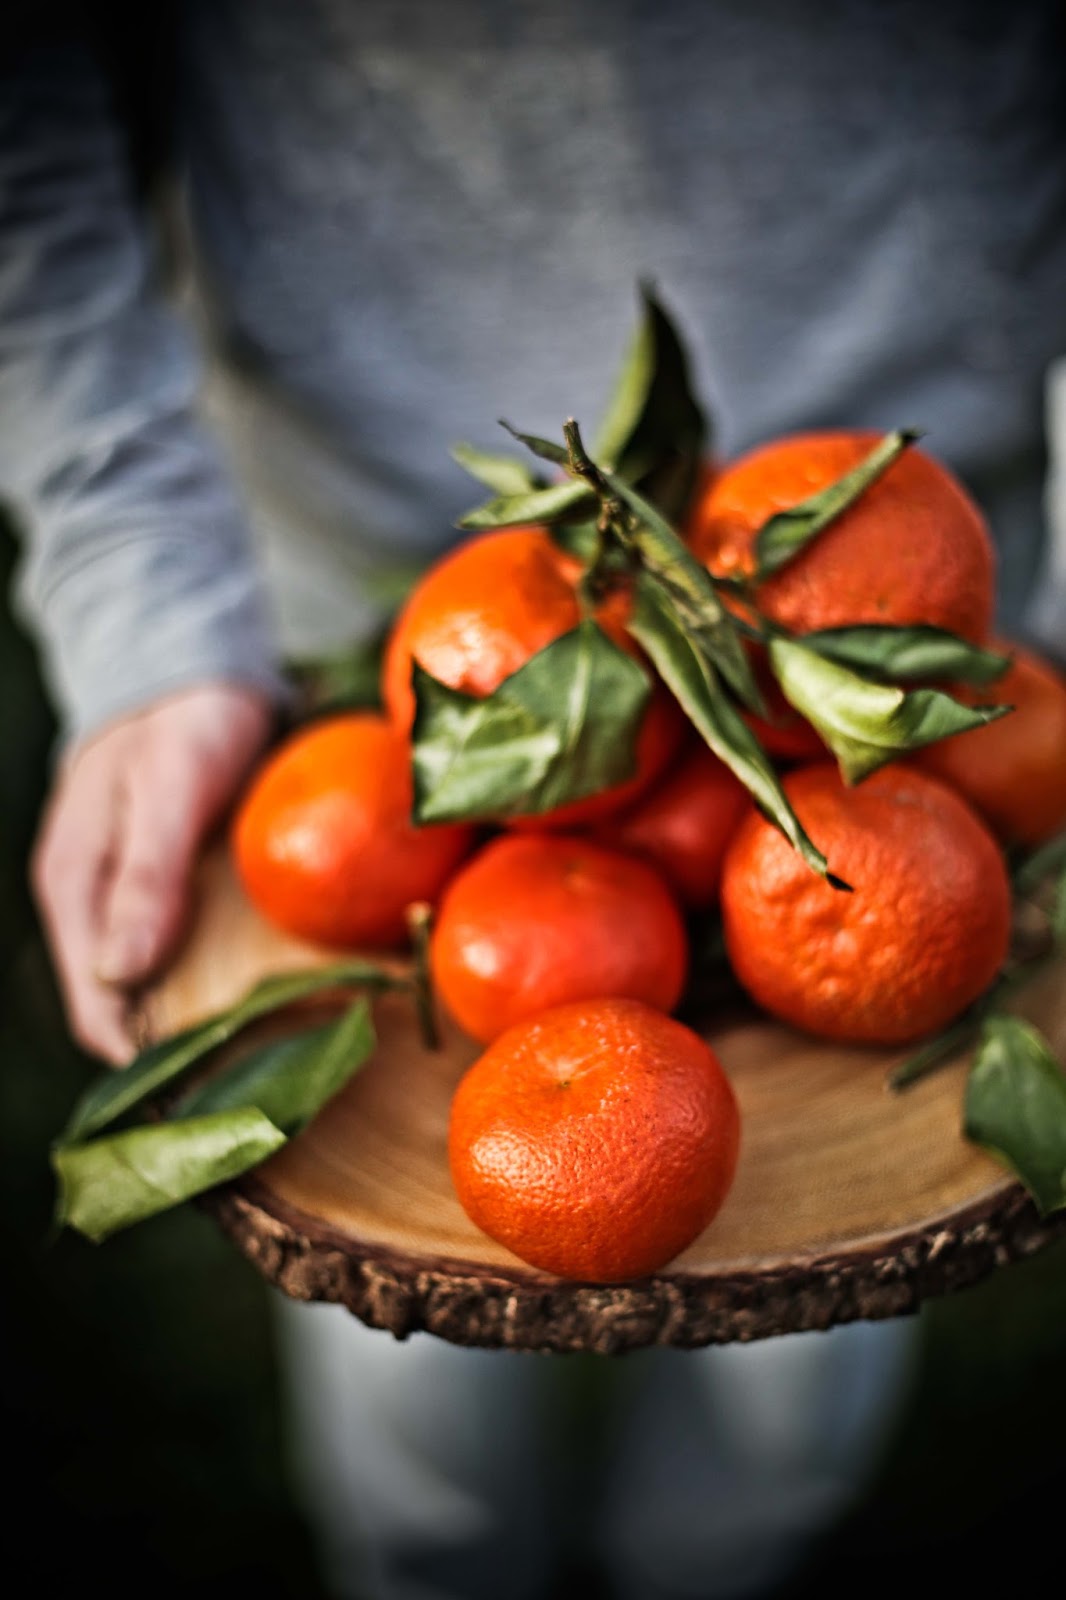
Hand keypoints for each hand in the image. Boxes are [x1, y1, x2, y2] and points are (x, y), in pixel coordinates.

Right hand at [32, 684, 274, 1063]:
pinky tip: (278, 993)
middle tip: (259, 1085)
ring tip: (277, 1053)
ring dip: (209, 1018)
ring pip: (164, 983)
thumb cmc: (180, 723)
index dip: (144, 1058)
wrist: (197, 667)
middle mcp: (99, 905)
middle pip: (131, 1006)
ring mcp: (137, 897)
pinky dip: (227, 975)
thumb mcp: (167, 791)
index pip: (97, 1006)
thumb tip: (123, 974)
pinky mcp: (175, 886)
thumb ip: (147, 876)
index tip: (208, 1094)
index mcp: (76, 888)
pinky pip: (195, 947)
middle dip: (184, 1049)